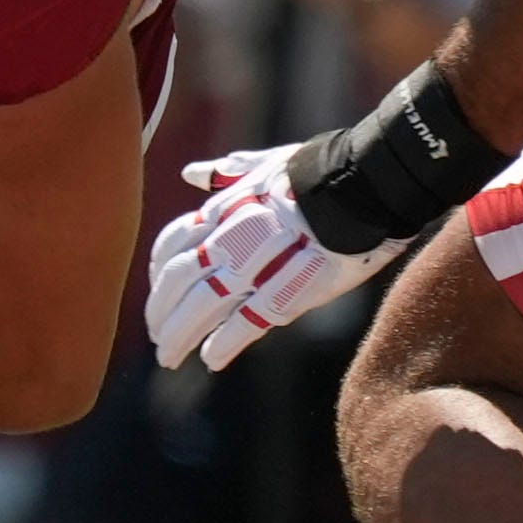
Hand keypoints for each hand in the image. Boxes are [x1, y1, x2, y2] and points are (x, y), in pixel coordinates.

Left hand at [146, 144, 408, 370]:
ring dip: (180, 335)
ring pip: (204, 305)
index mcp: (225, 207)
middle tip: (155, 335)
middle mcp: (232, 236)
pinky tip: (210, 359)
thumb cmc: (319, 171)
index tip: (156, 289)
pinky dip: (224, 342)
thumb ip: (228, 173)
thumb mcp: (266, 164)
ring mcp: (259, 263)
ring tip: (168, 357)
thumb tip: (191, 173)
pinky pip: (247, 320)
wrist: (367, 181)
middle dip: (160, 310)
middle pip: (179, 280)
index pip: (174, 244)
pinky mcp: (291, 287)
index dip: (158, 272)